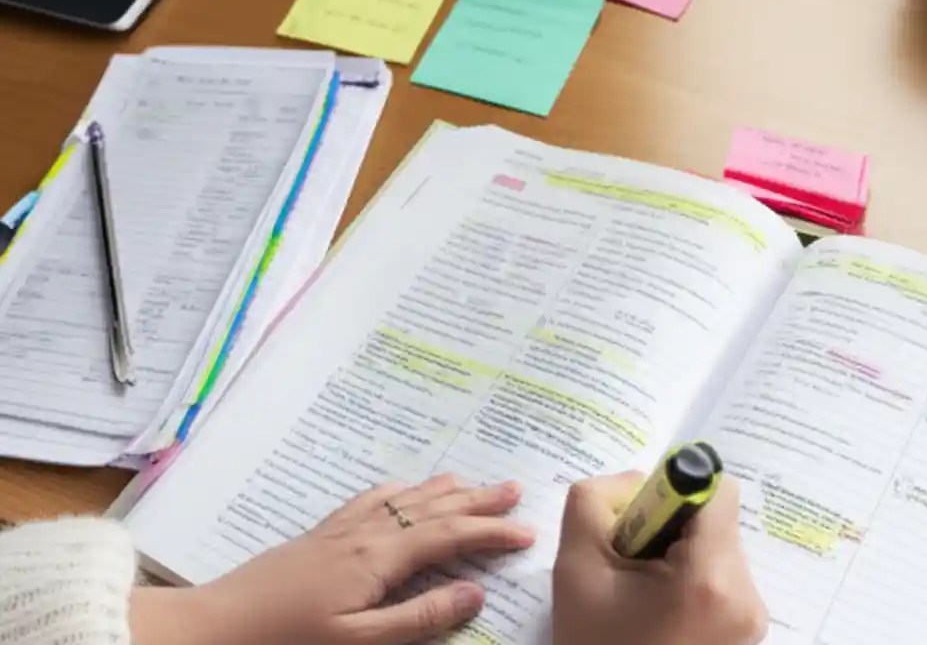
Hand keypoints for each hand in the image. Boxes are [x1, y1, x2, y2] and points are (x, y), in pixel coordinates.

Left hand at [131, 474, 535, 644]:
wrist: (214, 628)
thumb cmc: (286, 640)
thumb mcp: (359, 642)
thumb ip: (419, 617)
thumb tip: (475, 592)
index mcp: (378, 559)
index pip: (449, 537)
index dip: (490, 533)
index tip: (527, 532)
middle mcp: (363, 534)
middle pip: (432, 509)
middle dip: (476, 500)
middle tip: (515, 489)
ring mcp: (339, 531)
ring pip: (403, 499)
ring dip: (443, 490)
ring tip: (472, 482)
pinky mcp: (318, 536)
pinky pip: (369, 500)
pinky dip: (398, 491)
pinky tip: (400, 491)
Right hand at [552, 472, 767, 644]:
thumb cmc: (593, 644)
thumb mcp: (575, 567)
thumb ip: (594, 501)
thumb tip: (635, 481)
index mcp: (712, 578)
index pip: (717, 491)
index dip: (674, 490)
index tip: (640, 519)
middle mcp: (747, 596)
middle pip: (716, 522)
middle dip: (671, 529)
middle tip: (632, 563)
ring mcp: (753, 621)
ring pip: (719, 550)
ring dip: (679, 555)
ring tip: (642, 592)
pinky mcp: (747, 636)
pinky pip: (724, 581)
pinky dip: (691, 581)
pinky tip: (658, 610)